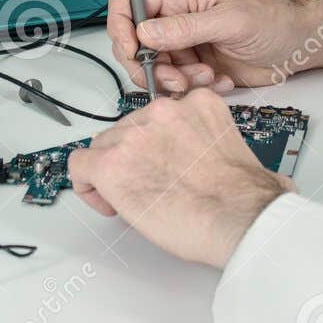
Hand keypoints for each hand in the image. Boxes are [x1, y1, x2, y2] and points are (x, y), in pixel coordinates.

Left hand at [66, 90, 290, 267]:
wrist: (240, 218)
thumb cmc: (243, 196)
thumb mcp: (232, 146)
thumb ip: (207, 138)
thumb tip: (196, 157)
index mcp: (195, 104)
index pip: (156, 115)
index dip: (152, 144)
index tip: (155, 163)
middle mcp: (162, 111)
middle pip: (126, 129)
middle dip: (130, 158)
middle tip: (144, 187)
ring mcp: (135, 134)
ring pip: (102, 146)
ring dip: (112, 171)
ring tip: (130, 200)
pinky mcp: (112, 163)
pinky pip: (79, 165)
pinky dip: (87, 185)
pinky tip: (105, 201)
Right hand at [107, 0, 312, 92]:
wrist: (296, 45)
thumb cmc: (273, 19)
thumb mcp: (232, 20)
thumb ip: (187, 27)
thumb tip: (146, 31)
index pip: (129, 0)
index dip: (120, 25)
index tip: (131, 50)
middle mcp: (175, 17)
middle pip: (134, 42)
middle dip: (150, 65)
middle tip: (175, 78)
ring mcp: (182, 43)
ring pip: (153, 68)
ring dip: (176, 80)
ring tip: (206, 77)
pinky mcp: (192, 66)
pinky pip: (174, 83)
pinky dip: (192, 88)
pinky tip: (218, 80)